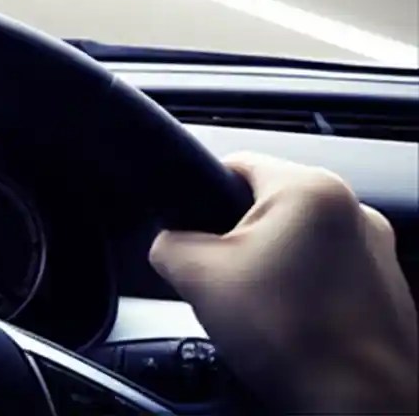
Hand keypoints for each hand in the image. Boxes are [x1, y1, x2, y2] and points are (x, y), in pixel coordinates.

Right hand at [150, 152, 417, 413]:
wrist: (358, 404)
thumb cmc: (291, 338)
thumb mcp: (196, 277)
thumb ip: (168, 242)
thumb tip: (169, 242)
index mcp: (311, 188)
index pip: (235, 164)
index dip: (202, 198)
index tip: (196, 237)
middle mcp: (355, 208)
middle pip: (267, 207)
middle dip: (238, 243)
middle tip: (226, 283)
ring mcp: (378, 249)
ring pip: (298, 242)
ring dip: (272, 268)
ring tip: (261, 311)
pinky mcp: (388, 287)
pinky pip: (327, 273)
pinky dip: (303, 292)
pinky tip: (291, 326)